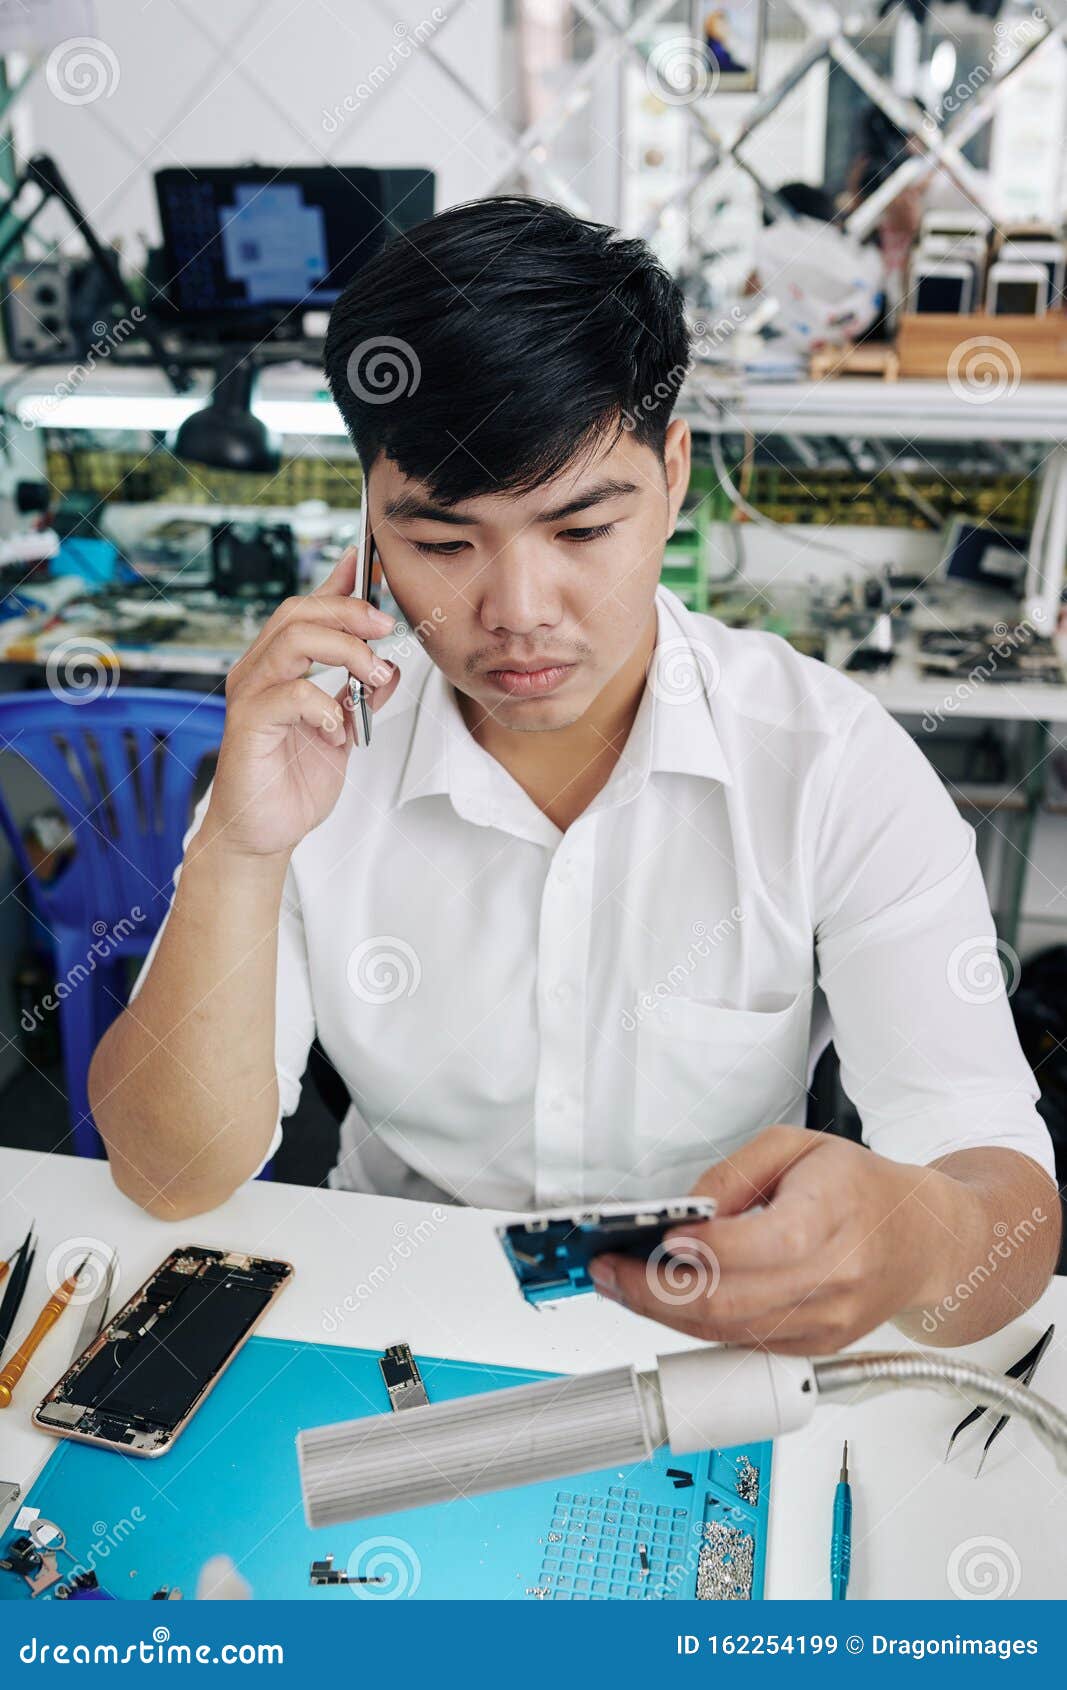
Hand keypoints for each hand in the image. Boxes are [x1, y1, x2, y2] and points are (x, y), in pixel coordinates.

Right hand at [204, 549, 401, 858]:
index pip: (305, 609)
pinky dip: (325, 706)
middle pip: (298, 613)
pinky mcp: (249, 725)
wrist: (263, 832)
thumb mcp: (341, 731)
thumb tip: (392, 668)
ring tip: (373, 678)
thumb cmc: (292, 782)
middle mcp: (259, 673)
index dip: (337, 583)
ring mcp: (251, 696)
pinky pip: (291, 695)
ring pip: (293, 641)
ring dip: (345, 651)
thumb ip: (360, 695)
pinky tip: (339, 729)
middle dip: (349, 613)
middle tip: (385, 629)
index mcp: (278, 667)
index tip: (369, 562)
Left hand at [589, 1125, 933, 1354]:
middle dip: (656, 1290)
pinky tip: (663, 1301)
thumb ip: (733, 1176)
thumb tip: (684, 1214)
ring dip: (663, 1313)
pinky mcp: (815, 1347)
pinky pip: (742, 1343)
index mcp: (835, 1216)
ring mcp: (826, 1322)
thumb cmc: (860, 1186)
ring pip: (729, 1331)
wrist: (922, 1239)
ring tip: (620, 1285)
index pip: (765, 1244)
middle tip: (609, 1271)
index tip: (660, 1237)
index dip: (706, 1248)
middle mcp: (835, 1279)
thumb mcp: (796, 1146)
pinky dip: (695, 1325)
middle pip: (733, 1300)